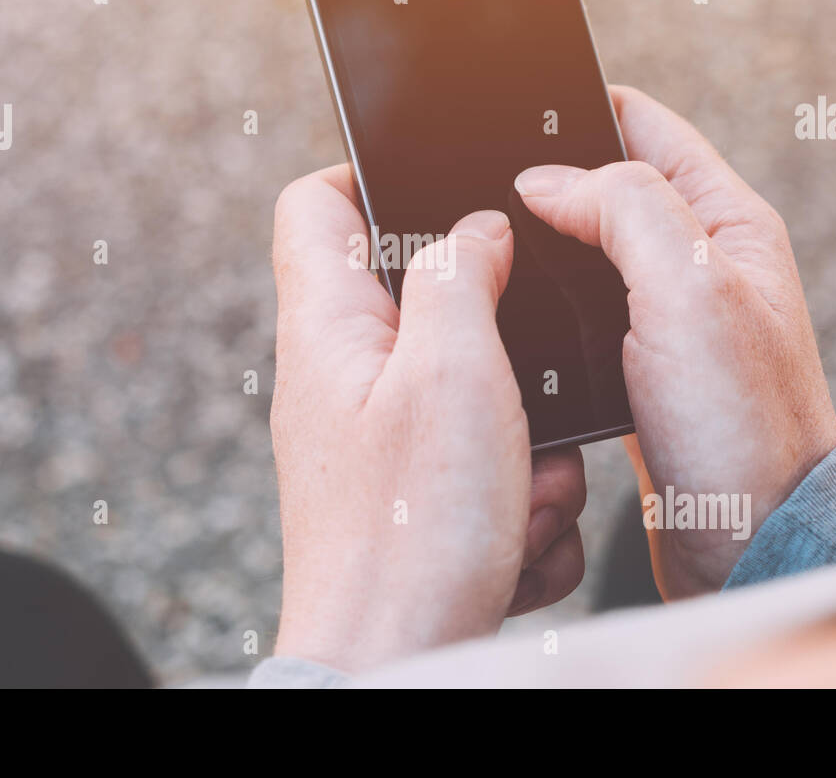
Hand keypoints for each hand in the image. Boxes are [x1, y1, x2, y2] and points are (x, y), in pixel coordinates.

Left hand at [269, 165, 585, 671]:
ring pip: (473, 390)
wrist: (398, 660)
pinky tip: (513, 536)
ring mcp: (378, 439)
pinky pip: (483, 461)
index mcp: (330, 328)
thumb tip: (477, 229)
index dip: (371, 174)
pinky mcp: (412, 495)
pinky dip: (516, 494)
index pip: (314, 206)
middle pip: (425, 301)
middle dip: (498, 342)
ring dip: (521, 438)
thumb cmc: (410, 530)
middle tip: (515, 386)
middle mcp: (343, 376)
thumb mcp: (449, 373)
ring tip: (518, 487)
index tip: (444, 184)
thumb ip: (460, 277)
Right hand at [515, 86, 835, 598]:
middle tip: (477, 183)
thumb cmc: (740, 421)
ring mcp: (669, 315)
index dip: (581, 106)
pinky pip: (582, 311)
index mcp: (728, 220)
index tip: (512, 106)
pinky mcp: (639, 367)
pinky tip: (511, 313)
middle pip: (610, 184)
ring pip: (589, 251)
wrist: (749, 543)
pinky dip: (549, 303)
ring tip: (483, 242)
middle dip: (548, 176)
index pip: (646, 126)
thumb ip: (621, 209)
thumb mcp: (687, 288)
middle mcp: (701, 260)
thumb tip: (543, 180)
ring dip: (544, 243)